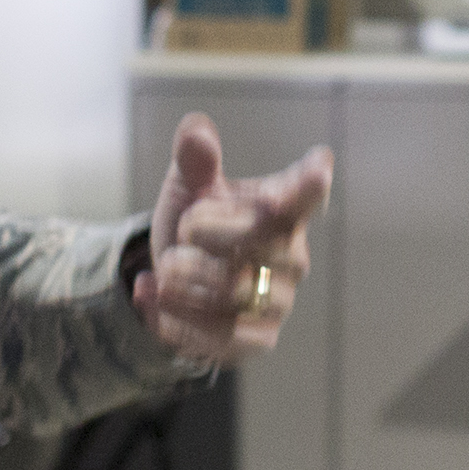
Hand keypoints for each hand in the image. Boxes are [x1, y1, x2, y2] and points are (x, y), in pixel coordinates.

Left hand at [132, 112, 333, 364]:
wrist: (172, 285)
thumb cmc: (194, 228)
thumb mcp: (188, 189)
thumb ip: (194, 161)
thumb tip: (195, 130)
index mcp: (282, 210)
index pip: (304, 197)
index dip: (310, 187)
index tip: (317, 170)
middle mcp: (292, 256)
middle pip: (260, 240)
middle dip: (206, 233)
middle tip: (181, 231)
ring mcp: (281, 300)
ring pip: (237, 290)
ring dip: (187, 278)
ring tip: (163, 268)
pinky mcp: (260, 340)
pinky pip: (225, 336)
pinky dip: (179, 318)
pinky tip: (151, 296)